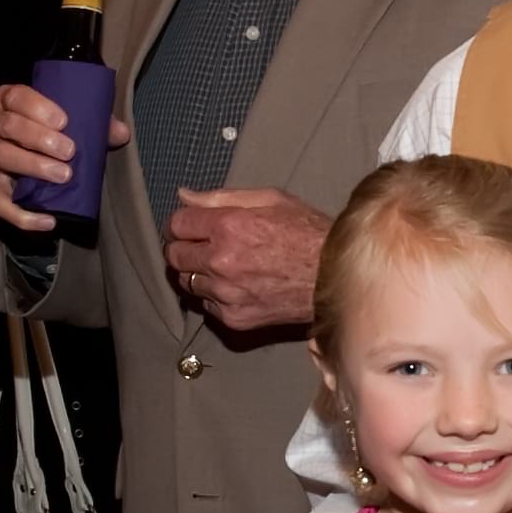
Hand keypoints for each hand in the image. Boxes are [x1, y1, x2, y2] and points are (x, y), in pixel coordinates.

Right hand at [0, 84, 129, 231]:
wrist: (22, 150)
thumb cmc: (48, 129)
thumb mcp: (65, 120)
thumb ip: (93, 122)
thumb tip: (120, 132)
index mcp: (6, 100)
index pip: (16, 96)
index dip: (38, 107)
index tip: (64, 122)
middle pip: (7, 125)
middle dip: (39, 138)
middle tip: (69, 152)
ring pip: (1, 156)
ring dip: (33, 166)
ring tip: (63, 176)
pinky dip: (22, 215)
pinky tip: (48, 221)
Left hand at [164, 187, 329, 331]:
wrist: (337, 278)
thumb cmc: (309, 233)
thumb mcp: (272, 200)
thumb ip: (221, 197)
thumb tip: (184, 195)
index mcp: (228, 226)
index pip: (176, 224)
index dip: (182, 224)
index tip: (192, 227)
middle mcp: (221, 261)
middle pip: (174, 256)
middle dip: (184, 248)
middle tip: (203, 247)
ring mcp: (226, 293)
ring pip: (187, 283)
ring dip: (199, 273)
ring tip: (225, 268)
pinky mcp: (235, 317)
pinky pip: (207, 305)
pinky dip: (216, 296)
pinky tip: (239, 286)